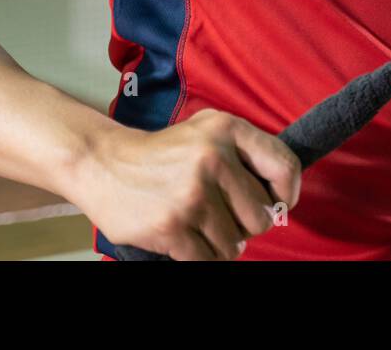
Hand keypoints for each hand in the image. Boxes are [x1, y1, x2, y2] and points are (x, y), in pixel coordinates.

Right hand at [71, 109, 300, 260]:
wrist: (103, 163)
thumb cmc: (164, 152)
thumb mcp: (208, 130)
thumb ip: (246, 152)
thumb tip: (282, 194)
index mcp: (227, 130)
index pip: (284, 167)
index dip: (287, 194)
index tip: (278, 204)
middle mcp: (213, 158)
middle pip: (261, 216)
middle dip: (247, 225)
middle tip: (226, 217)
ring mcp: (191, 194)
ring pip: (236, 244)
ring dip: (222, 243)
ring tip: (203, 226)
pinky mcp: (170, 226)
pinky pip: (209, 260)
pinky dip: (203, 257)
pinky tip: (190, 240)